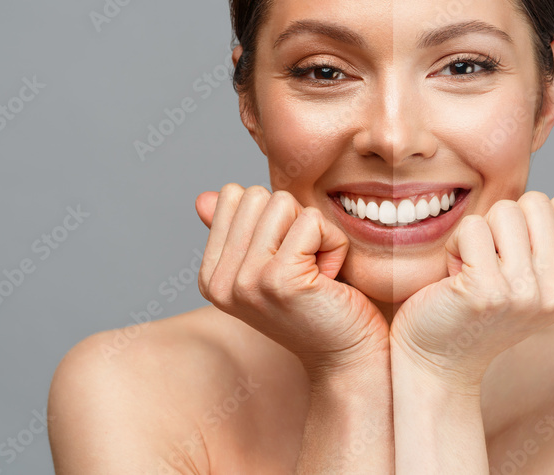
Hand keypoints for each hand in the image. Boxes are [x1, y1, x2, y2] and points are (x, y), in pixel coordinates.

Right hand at [196, 184, 389, 381]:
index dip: (274, 218)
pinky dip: (334, 243)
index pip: (233, 196)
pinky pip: (312, 221)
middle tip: (307, 267)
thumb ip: (238, 231)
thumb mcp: (271, 264)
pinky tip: (331, 280)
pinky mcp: (280, 280)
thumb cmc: (318, 308)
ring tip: (318, 273)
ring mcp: (246, 281)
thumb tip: (204, 197)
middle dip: (294, 221)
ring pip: (284, 203)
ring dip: (316, 233)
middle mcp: (220, 281)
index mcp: (211, 276)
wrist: (348, 358)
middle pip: (258, 196)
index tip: (289, 259)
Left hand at [389, 192, 553, 387]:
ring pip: (503, 211)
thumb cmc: (485, 311)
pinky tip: (455, 277)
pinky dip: (455, 245)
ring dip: (479, 234)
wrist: (441, 360)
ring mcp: (524, 292)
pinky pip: (472, 228)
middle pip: (535, 202)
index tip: (515, 255)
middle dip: (504, 223)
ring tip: (474, 270)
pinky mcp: (485, 291)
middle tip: (491, 263)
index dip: (531, 219)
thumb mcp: (538, 277)